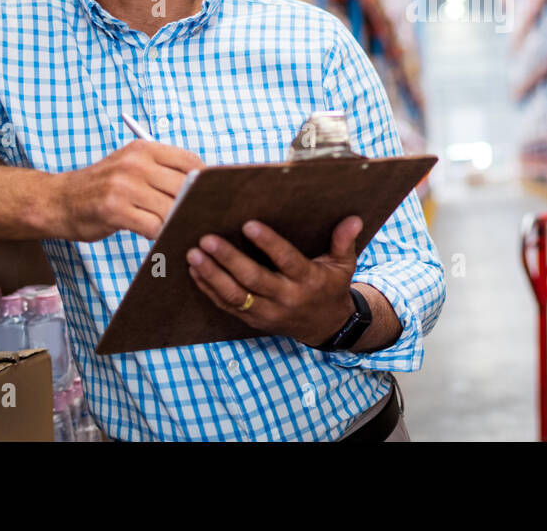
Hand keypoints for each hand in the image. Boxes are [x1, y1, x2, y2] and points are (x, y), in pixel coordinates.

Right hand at [52, 140, 204, 241]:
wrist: (58, 201)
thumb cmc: (102, 186)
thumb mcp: (131, 165)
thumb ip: (162, 170)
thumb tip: (203, 186)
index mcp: (144, 149)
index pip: (190, 161)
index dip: (205, 181)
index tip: (208, 196)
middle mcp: (135, 164)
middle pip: (184, 186)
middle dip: (192, 205)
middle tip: (196, 218)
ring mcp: (124, 187)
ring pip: (171, 209)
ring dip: (174, 222)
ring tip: (173, 227)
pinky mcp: (115, 210)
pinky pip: (153, 227)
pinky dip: (159, 234)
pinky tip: (153, 234)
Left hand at [187, 215, 363, 346]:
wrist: (326, 327)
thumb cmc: (332, 287)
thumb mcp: (344, 265)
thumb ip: (344, 242)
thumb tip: (353, 219)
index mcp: (308, 281)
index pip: (286, 261)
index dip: (268, 243)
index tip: (248, 224)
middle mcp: (286, 298)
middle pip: (253, 280)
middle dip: (228, 259)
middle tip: (207, 240)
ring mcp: (267, 313)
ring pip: (235, 296)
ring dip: (211, 275)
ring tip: (194, 255)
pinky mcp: (253, 320)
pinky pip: (227, 306)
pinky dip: (209, 289)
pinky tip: (195, 271)